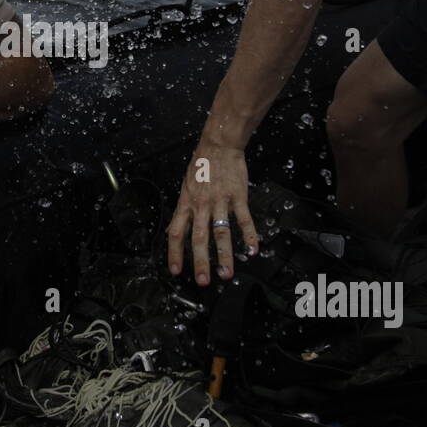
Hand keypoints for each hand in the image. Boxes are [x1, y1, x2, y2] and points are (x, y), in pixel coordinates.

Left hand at [166, 139, 259, 285]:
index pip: (177, 232)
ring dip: (225, 255)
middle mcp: (201, 205)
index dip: (175, 253)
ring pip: (221, 232)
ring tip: (227, 273)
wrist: (219, 145)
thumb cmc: (201, 165)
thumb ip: (181, 211)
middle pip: (199, 237)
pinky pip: (244, 219)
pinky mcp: (238, 196)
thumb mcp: (185, 187)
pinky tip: (253, 249)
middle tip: (203, 281)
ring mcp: (220, 201)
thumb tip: (173, 231)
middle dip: (201, 262)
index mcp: (186, 203)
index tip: (176, 270)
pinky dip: (249, 235)